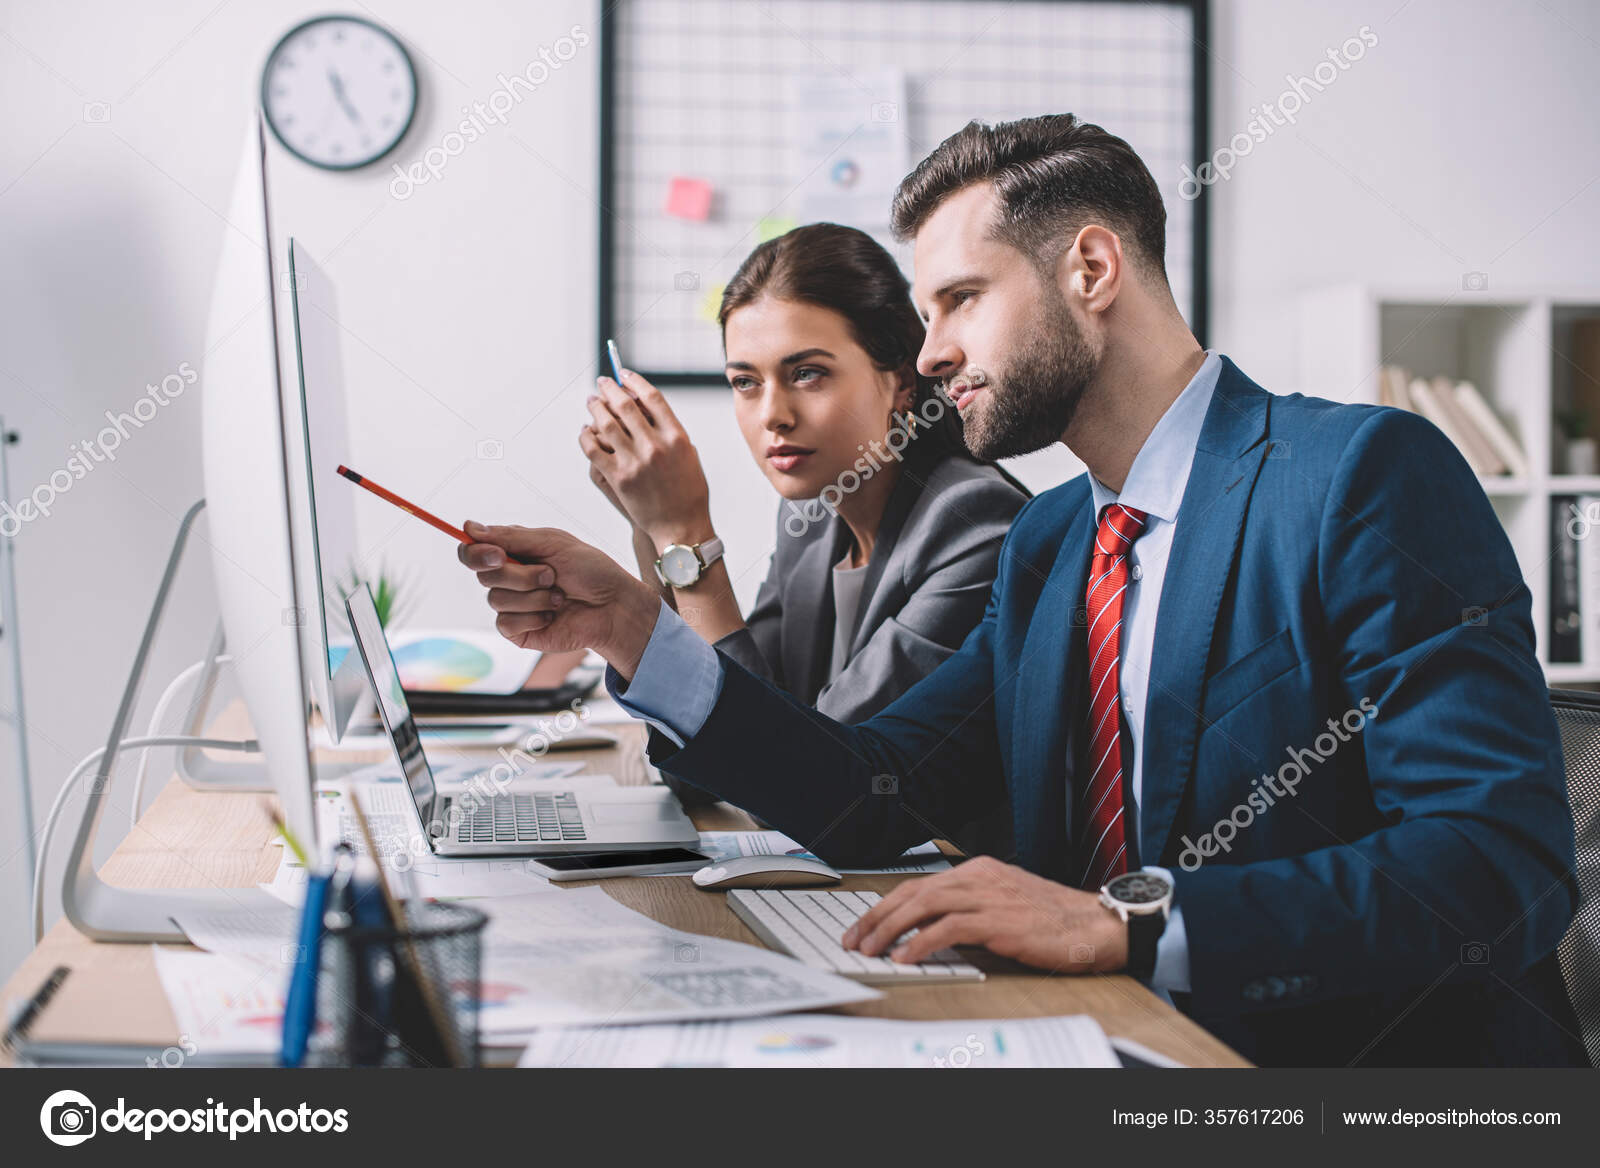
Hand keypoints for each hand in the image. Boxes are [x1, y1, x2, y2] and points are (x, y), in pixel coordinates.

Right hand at [457, 521, 660, 678]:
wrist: (613, 605)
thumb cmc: (590, 571)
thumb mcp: (553, 543)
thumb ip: (511, 537)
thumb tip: (469, 528)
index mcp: (513, 554)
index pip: (473, 551)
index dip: (476, 552)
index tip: (497, 554)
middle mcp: (508, 579)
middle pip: (484, 574)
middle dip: (521, 575)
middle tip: (551, 575)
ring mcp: (512, 606)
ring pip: (496, 599)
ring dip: (534, 596)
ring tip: (560, 596)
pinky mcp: (518, 631)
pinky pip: (506, 623)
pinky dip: (534, 617)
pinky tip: (554, 615)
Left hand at [578, 371, 712, 545]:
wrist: (681, 527)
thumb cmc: (688, 492)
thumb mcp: (689, 455)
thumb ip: (670, 431)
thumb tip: (645, 407)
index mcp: (677, 436)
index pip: (652, 398)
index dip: (635, 382)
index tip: (624, 374)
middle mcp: (656, 446)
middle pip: (626, 406)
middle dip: (610, 389)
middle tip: (601, 383)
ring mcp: (635, 462)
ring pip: (606, 424)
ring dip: (595, 408)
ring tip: (591, 402)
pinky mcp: (618, 478)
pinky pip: (594, 449)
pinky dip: (586, 436)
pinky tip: (585, 431)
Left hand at [839, 855, 1127, 972]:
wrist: (1095, 925)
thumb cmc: (1054, 919)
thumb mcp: (1004, 904)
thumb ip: (968, 910)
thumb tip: (927, 930)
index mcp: (979, 870)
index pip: (920, 884)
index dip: (886, 905)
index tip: (864, 925)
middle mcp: (979, 877)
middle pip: (913, 891)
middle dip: (877, 916)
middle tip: (854, 938)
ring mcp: (988, 896)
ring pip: (923, 906)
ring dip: (890, 929)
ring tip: (871, 949)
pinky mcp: (998, 920)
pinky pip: (947, 928)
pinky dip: (920, 942)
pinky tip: (905, 956)